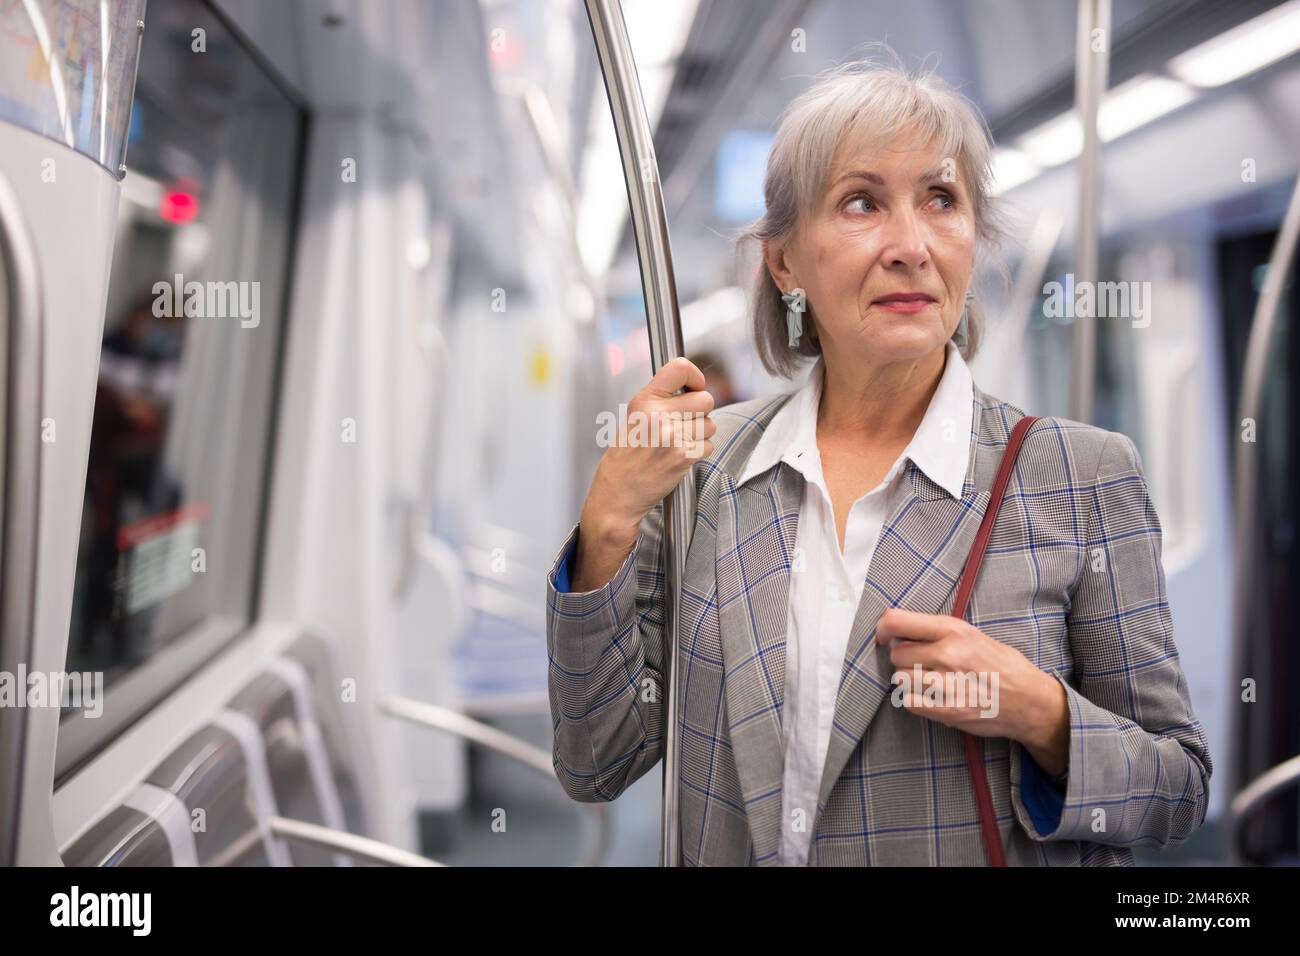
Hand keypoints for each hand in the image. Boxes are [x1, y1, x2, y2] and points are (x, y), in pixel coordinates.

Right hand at [570, 358, 715, 591]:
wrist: (618, 493)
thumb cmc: (625, 458)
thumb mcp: (634, 418)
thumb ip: (660, 399)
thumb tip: (693, 386)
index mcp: (643, 401)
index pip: (679, 369)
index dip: (695, 376)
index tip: (695, 385)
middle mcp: (657, 415)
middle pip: (705, 399)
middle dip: (700, 412)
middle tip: (685, 423)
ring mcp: (672, 436)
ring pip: (710, 424)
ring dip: (700, 433)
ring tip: (679, 442)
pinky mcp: (684, 456)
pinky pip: (708, 445)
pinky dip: (699, 452)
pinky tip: (679, 457)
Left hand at [875, 608, 1068, 775]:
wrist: (1029, 701)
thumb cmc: (1002, 665)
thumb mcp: (974, 635)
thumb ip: (939, 631)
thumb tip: (900, 630)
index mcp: (954, 630)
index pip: (898, 622)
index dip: (883, 629)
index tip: (883, 637)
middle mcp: (948, 654)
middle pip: (897, 654)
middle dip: (904, 658)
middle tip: (922, 663)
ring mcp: (947, 684)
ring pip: (900, 679)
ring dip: (909, 680)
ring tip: (930, 681)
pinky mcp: (947, 710)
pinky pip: (908, 702)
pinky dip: (915, 700)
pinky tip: (931, 697)